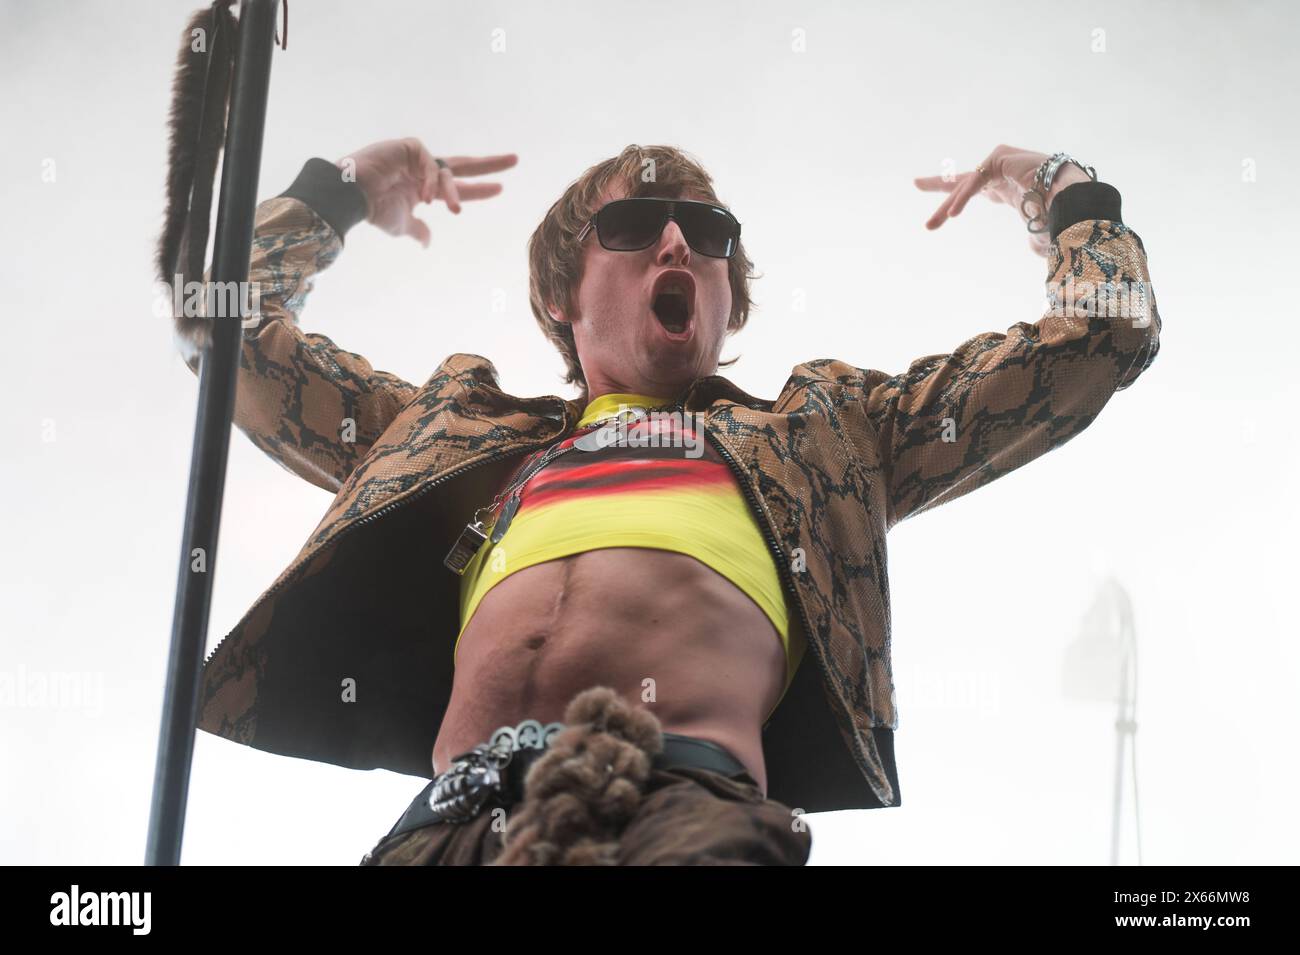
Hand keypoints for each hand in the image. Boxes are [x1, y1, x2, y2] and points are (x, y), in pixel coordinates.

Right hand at [335, 138, 517, 247]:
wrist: (353, 197)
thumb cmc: (374, 210)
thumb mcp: (402, 225)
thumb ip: (418, 230)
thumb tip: (427, 243)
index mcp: (424, 188)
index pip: (458, 187)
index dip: (479, 190)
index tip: (500, 189)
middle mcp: (423, 170)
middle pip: (464, 166)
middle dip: (490, 164)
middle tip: (515, 160)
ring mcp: (416, 157)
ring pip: (448, 173)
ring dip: (455, 192)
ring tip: (453, 209)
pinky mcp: (409, 146)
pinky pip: (431, 163)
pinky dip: (432, 180)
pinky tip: (426, 195)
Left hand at [914, 145, 1091, 256]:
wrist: (1076, 197)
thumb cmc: (1062, 211)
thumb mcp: (1040, 229)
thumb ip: (1034, 238)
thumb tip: (1039, 248)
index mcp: (1005, 188)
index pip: (972, 188)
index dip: (951, 194)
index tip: (925, 193)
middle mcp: (1000, 173)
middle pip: (962, 185)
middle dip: (941, 198)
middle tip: (924, 218)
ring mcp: (999, 163)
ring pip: (966, 185)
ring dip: (950, 205)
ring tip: (935, 224)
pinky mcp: (1000, 158)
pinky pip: (976, 179)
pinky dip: (964, 196)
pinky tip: (954, 213)